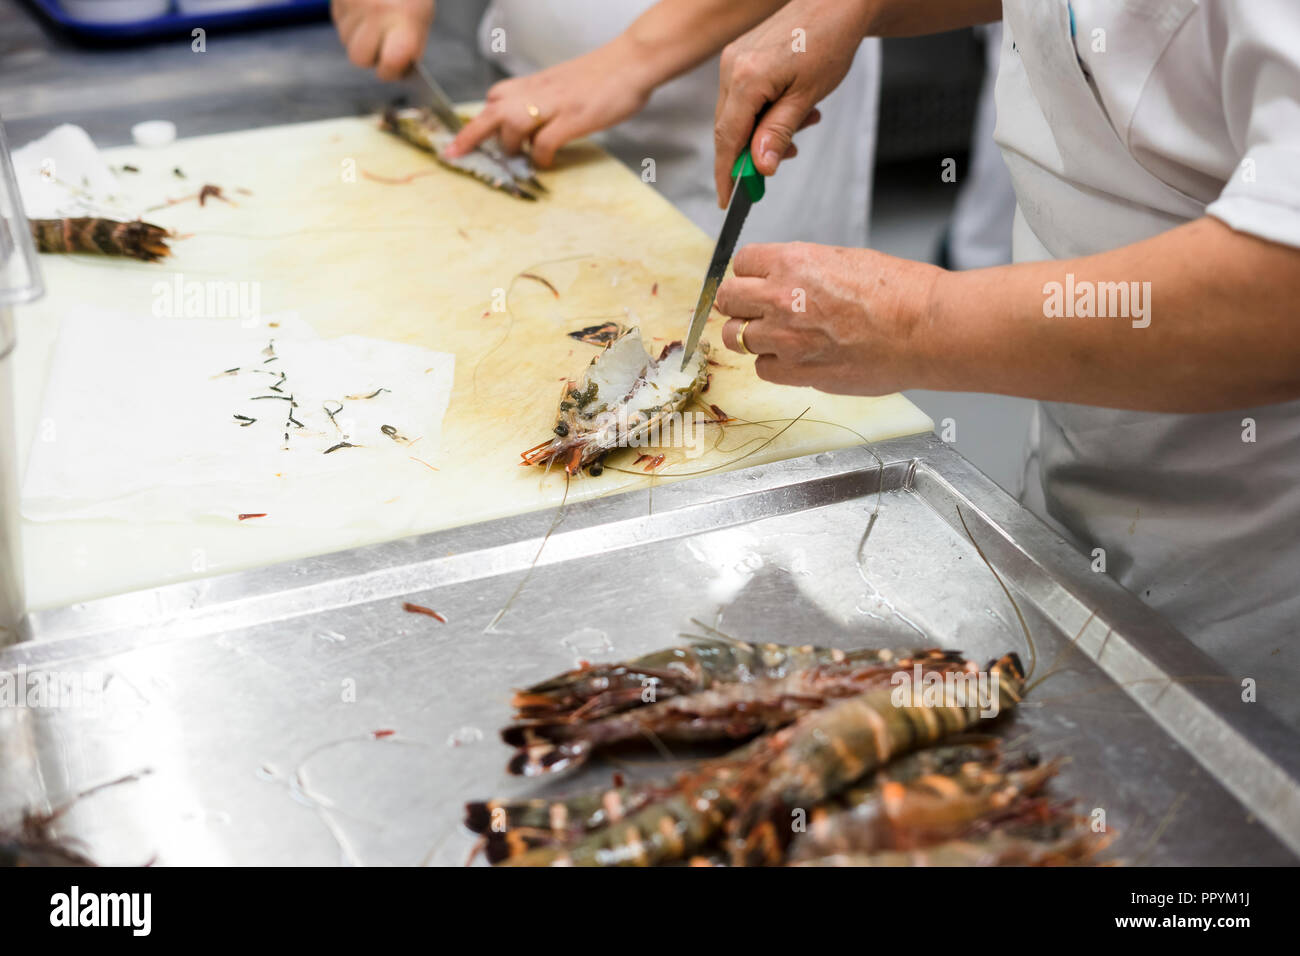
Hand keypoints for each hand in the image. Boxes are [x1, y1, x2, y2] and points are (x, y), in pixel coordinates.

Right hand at [333, 0, 434, 81]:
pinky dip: (349, 20)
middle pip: (359, 58)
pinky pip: (338, 22)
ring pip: (345, 40)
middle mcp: (376, 12)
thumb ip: (408, 44)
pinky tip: (363, 7)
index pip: (390, 64)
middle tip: (382, 43)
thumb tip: (395, 69)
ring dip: (357, 36)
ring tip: (373, 18)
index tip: (395, 66)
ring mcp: (353, 2)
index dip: (391, 70)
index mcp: (404, 20)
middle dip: (369, 56)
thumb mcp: (420, 16)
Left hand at [445, 36, 655, 165]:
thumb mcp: (564, 84)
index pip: (495, 96)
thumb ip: (546, 100)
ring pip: (512, 124)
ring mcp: (555, 105)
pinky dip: (541, 157)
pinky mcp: (573, 118)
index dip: (478, 118)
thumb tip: (535, 126)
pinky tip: (547, 163)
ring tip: (518, 160)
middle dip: (470, 134)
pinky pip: (545, 142)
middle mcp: (539, 92)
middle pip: (492, 110)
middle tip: (454, 154)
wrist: (631, 61)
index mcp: (536, 84)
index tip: (461, 139)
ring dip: (510, 146)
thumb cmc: (603, 75)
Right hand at [714, 0, 872, 204]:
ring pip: (737, 114)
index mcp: (746, 79)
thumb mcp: (807, 97)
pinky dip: (762, 113)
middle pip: (728, 129)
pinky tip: (790, 111)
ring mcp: (733, 59)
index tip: (728, 200)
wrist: (835, 3)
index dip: (726, 174)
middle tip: (780, 162)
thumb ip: (778, 132)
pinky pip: (743, 96)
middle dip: (751, 153)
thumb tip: (760, 166)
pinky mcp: (741, 55)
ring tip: (798, 130)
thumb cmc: (828, 42)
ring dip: (762, 132)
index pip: (727, 139)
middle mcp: (731, 68)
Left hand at [715, 243, 941, 395]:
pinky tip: (795, 358)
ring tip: (777, 336)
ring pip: (736, 338)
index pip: (741, 263)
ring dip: (752, 336)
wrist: (924, 330)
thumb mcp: (845, 259)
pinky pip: (762, 369)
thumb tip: (785, 280)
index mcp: (792, 262)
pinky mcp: (797, 372)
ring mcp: (785, 339)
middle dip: (739, 304)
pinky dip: (773, 365)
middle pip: (728, 300)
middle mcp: (779, 298)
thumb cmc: (899, 293)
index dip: (749, 273)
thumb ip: (805, 270)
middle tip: (754, 310)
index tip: (757, 281)